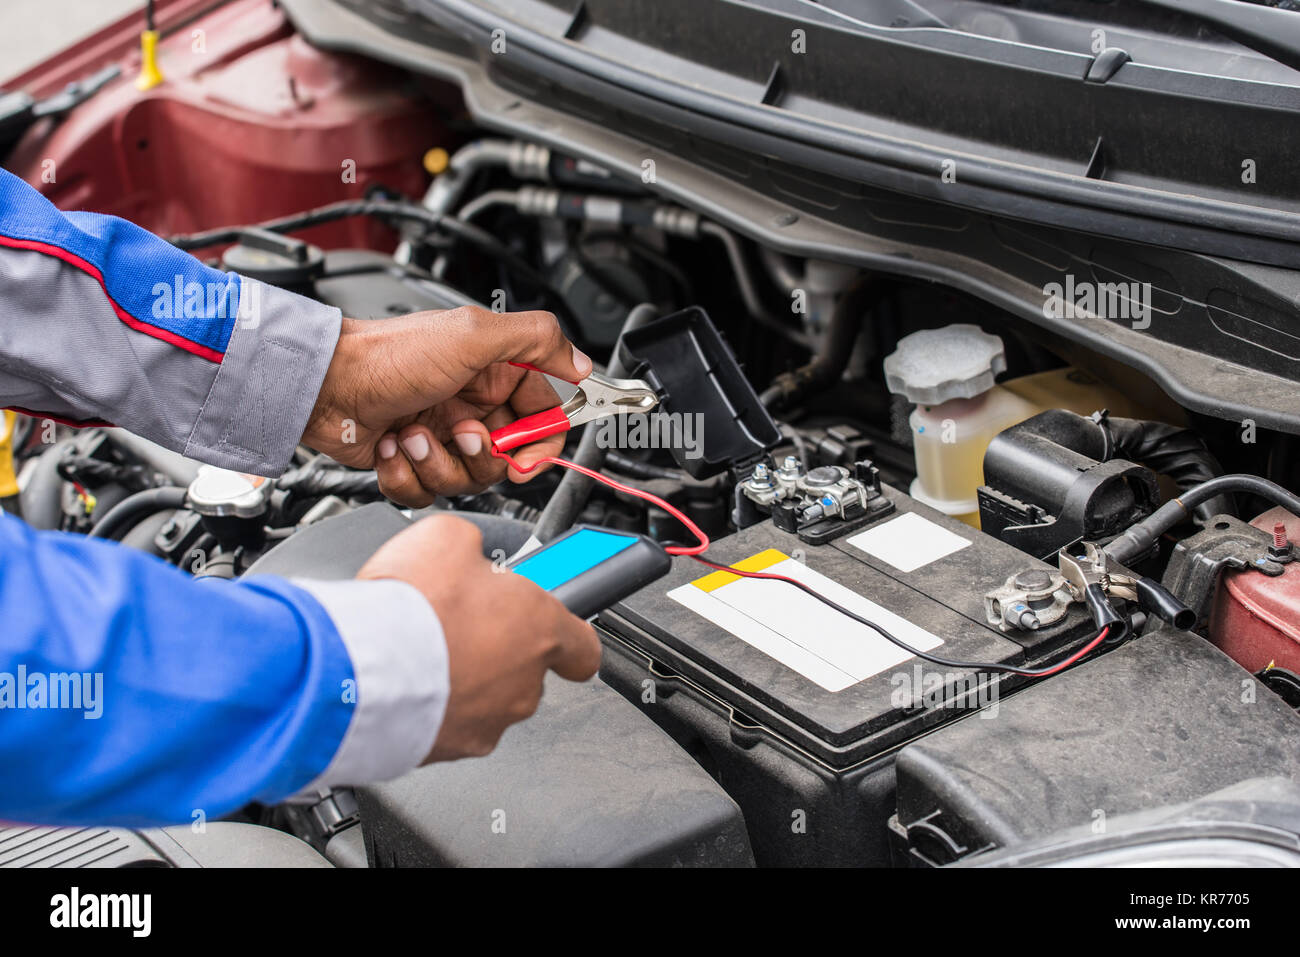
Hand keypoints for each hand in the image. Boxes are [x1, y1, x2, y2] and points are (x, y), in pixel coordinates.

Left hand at [304, 305, 590, 505]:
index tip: (525, 458)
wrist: (323, 386)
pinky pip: (427, 492)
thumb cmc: (388, 356)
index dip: (539, 445)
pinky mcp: (411, 461)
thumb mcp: (473, 335)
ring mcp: (441, 435)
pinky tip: (390, 446)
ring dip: (436, 463)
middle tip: (458, 434)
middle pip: (506, 460)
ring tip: (410, 434)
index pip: (542, 421)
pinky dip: (406, 474)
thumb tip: (581, 364)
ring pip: (467, 481)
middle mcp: (471, 406)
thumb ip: (536, 342)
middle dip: (480, 456)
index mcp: (495, 375)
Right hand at [357, 513, 600, 760]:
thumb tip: (467, 552)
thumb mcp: (448, 538)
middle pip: (525, 668)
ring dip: (463, 676)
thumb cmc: (410, 606)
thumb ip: (473, 547)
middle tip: (459, 621)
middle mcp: (524, 684)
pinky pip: (450, 722)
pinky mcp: (451, 750)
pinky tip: (406, 680)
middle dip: (495, 645)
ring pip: (487, 698)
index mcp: (540, 629)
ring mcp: (489, 721)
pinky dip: (433, 703)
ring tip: (423, 650)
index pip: (583, 646)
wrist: (358, 669)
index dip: (569, 634)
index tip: (557, 627)